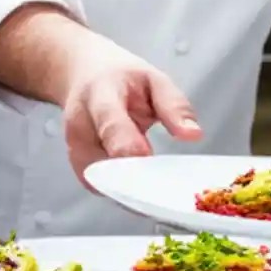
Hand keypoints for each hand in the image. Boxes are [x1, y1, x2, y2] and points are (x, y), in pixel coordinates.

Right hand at [59, 34, 202, 186]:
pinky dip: (126, 194)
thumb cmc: (119, 78)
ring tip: (162, 191)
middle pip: (103, 164)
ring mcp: (76, 151)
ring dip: (133, 191)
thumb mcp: (152, 78)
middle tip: (168, 191)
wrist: (82, 77)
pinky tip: (147, 191)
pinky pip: (104, 189)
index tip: (148, 159)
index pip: (110, 124)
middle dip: (135, 181)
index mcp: (99, 97)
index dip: (127, 146)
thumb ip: (173, 105)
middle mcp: (80, 128)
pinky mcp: (81, 168)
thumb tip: (193, 135)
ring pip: (104, 184)